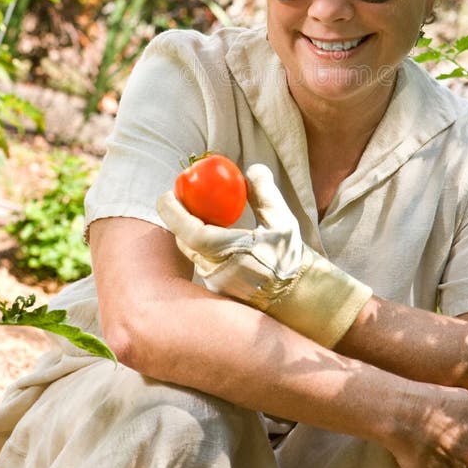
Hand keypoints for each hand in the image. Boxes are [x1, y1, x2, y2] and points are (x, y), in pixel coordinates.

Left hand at [157, 163, 371, 347]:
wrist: (299, 298)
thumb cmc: (291, 259)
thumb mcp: (283, 221)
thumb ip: (265, 192)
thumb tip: (252, 169)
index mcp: (229, 253)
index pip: (190, 232)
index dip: (173, 213)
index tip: (167, 194)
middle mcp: (216, 271)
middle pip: (184, 241)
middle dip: (177, 218)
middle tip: (179, 195)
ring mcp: (216, 283)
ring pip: (192, 252)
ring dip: (189, 230)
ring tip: (196, 209)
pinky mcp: (219, 288)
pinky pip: (202, 261)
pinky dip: (201, 244)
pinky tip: (213, 230)